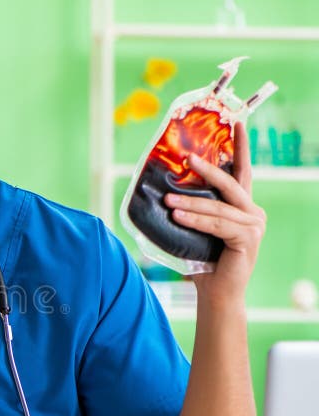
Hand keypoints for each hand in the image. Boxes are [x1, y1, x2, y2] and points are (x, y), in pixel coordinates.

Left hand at [164, 122, 265, 305]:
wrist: (216, 292)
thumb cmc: (203, 261)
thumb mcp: (195, 229)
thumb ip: (191, 210)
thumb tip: (162, 192)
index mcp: (242, 206)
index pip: (241, 172)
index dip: (240, 147)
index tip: (237, 123)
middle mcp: (253, 212)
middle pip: (231, 184)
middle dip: (209, 169)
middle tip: (189, 157)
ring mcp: (254, 226)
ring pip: (218, 208)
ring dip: (190, 203)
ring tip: (167, 200)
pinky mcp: (248, 239)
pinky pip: (217, 225)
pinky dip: (196, 221)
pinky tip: (178, 217)